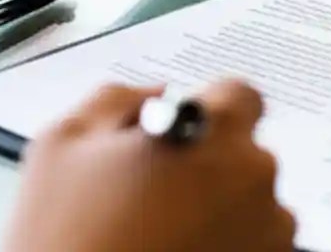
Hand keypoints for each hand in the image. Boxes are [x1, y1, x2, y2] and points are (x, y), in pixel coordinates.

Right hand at [3, 80, 295, 251]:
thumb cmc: (67, 237)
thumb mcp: (62, 143)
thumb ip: (117, 99)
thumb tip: (154, 94)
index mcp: (213, 134)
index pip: (240, 96)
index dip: (206, 110)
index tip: (181, 135)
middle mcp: (254, 180)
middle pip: (242, 153)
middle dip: (205, 165)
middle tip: (153, 191)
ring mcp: (268, 234)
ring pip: (249, 204)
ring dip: (217, 210)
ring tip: (162, 233)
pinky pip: (252, 245)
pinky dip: (223, 246)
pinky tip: (176, 251)